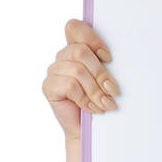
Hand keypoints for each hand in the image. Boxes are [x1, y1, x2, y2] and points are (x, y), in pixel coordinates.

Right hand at [41, 18, 119, 141]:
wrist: (90, 133)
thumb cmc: (100, 104)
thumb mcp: (105, 80)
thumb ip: (104, 64)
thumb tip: (109, 58)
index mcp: (75, 49)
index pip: (75, 27)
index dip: (92, 39)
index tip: (108, 58)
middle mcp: (62, 58)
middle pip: (80, 52)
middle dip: (100, 73)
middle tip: (112, 91)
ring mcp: (54, 71)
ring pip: (77, 70)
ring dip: (95, 90)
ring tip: (105, 104)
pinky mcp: (48, 86)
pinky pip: (70, 85)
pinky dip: (84, 98)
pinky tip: (90, 108)